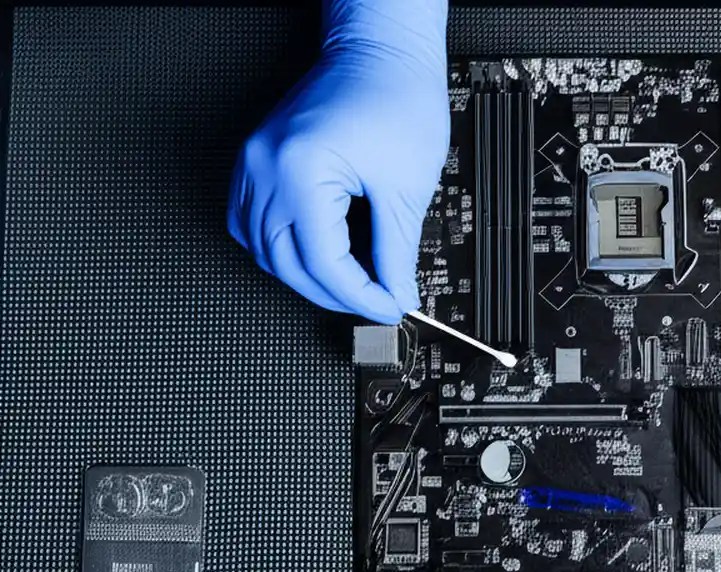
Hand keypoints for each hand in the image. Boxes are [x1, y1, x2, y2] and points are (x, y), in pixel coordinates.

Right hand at [227, 1, 448, 324]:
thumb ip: (398, 248)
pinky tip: (308, 254)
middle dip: (332, 292)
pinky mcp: (256, 157)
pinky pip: (247, 220)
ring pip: (260, 247)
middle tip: (375, 301)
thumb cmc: (395, 95)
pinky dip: (276, 246)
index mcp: (301, 171)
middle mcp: (266, 167)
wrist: (382, 51)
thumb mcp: (407, 185)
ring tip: (347, 284)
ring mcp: (254, 161)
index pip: (324, 261)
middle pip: (286, 262)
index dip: (360, 295)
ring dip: (301, 274)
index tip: (390, 305)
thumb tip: (396, 289)